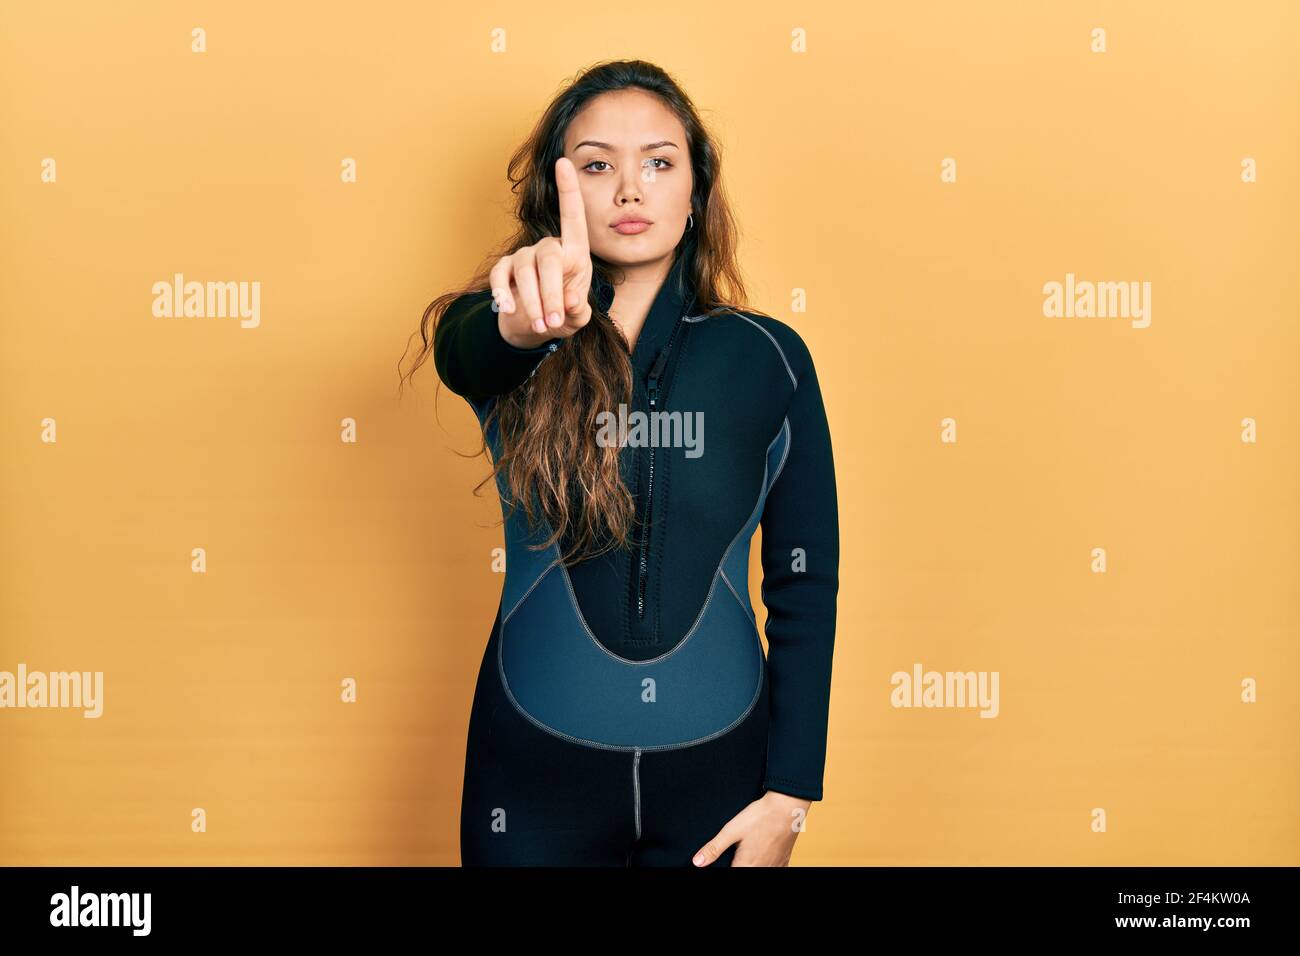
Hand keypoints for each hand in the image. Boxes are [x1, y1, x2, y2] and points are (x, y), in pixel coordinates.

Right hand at [489, 156, 594, 348]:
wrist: (535, 328)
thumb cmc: (563, 314)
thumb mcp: (578, 317)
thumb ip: (579, 311)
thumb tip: (572, 301)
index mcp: (574, 252)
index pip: (572, 217)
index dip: (568, 190)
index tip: (564, 162)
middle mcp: (548, 248)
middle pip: (548, 257)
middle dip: (551, 292)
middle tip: (555, 321)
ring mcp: (524, 257)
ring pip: (524, 270)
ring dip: (532, 300)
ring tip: (542, 326)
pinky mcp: (505, 271)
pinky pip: (500, 276)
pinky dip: (503, 294)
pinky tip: (510, 311)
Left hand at [692, 791, 812, 866]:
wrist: (787, 806)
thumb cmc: (759, 816)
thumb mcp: (732, 830)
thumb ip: (714, 848)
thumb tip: (697, 863)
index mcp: (746, 865)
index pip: (731, 874)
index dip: (723, 868)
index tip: (724, 862)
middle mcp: (762, 869)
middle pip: (744, 872)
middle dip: (737, 866)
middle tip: (734, 855)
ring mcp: (775, 866)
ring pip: (760, 871)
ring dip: (751, 866)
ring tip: (745, 857)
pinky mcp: (784, 860)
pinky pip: (775, 870)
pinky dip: (767, 866)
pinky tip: (762, 859)